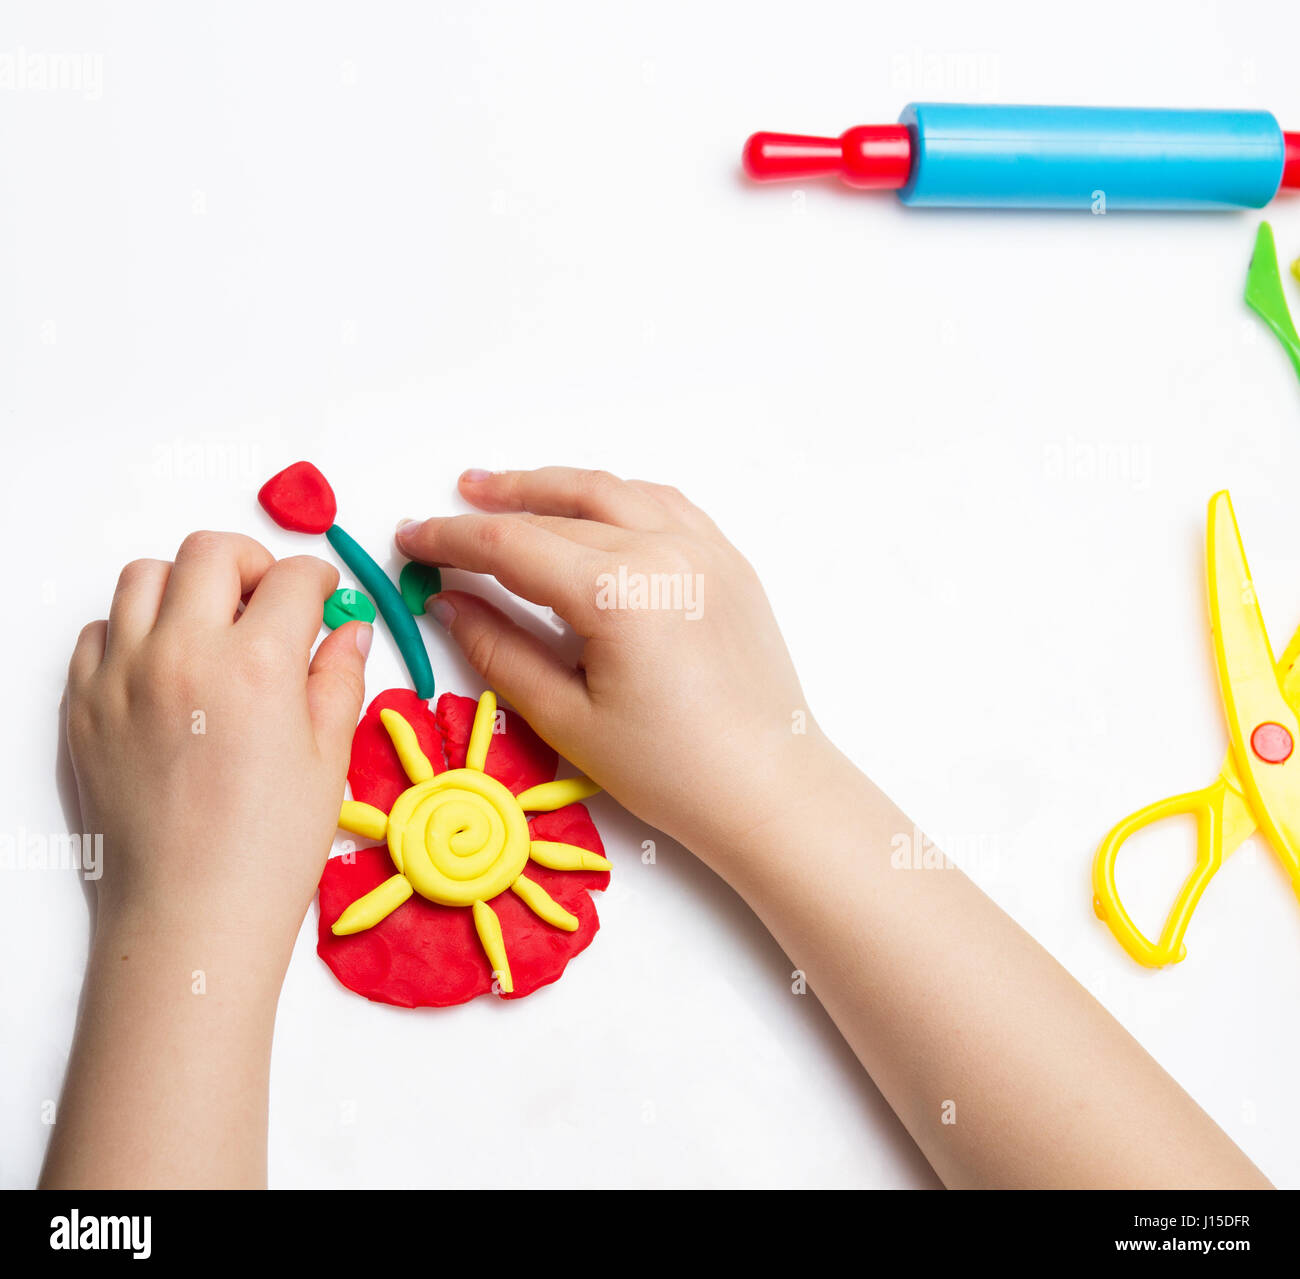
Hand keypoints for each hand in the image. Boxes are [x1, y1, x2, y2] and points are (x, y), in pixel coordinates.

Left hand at [66, 531, 370, 954]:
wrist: (190, 914)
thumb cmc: (266, 851)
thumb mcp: (328, 759)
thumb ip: (337, 680)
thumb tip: (347, 634)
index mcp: (256, 665)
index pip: (293, 580)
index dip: (319, 581)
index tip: (322, 597)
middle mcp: (182, 655)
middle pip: (211, 554)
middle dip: (252, 563)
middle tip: (269, 599)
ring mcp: (123, 677)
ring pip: (144, 577)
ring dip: (186, 586)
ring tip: (211, 625)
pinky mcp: (83, 706)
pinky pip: (98, 632)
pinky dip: (132, 630)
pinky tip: (163, 665)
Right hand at [396, 467, 834, 856]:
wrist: (767, 786)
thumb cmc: (672, 770)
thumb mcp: (567, 718)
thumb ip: (500, 650)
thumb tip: (451, 603)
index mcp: (618, 592)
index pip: (512, 545)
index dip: (452, 539)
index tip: (413, 539)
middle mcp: (664, 552)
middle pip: (558, 508)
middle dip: (494, 509)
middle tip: (448, 513)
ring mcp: (704, 550)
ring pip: (611, 492)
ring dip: (552, 486)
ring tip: (504, 490)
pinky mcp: (728, 562)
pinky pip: (662, 504)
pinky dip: (614, 496)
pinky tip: (590, 506)